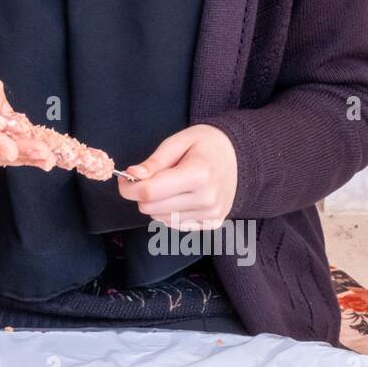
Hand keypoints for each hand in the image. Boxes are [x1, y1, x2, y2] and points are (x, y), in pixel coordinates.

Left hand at [119, 124, 238, 229]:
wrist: (241, 157)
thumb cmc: (207, 146)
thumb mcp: (179, 142)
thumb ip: (154, 161)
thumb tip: (132, 176)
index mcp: (199, 174)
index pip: (149, 192)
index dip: (129, 187)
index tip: (126, 179)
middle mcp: (206, 199)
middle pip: (150, 208)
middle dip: (143, 194)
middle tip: (152, 178)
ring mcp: (210, 214)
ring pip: (159, 218)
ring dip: (158, 203)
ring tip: (174, 185)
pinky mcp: (210, 224)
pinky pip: (173, 224)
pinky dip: (170, 212)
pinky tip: (183, 196)